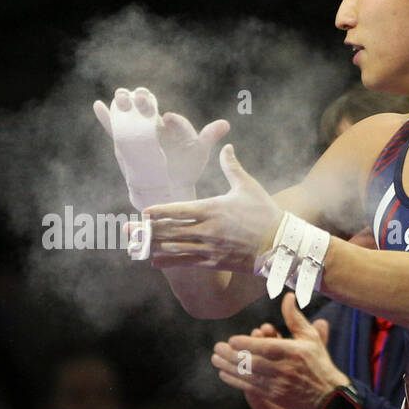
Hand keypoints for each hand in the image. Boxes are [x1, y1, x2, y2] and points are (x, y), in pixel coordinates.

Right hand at [93, 87, 228, 209]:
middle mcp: (155, 123)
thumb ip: (209, 137)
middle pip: (147, 106)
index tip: (168, 120)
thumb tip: (225, 124)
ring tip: (122, 96)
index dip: (171, 120)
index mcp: (173, 124)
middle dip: (144, 100)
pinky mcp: (124, 141)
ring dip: (125, 102)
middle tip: (143, 97)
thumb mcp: (199, 152)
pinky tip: (99, 105)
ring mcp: (138, 131)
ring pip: (129, 112)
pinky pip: (115, 127)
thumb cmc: (186, 167)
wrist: (166, 185)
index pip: (173, 120)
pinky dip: (106, 116)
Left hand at [142, 143, 282, 271]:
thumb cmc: (265, 213)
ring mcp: (210, 247)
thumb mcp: (248, 187)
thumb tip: (226, 146)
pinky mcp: (214, 262)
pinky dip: (169, 261)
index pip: (179, 209)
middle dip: (147, 230)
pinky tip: (154, 260)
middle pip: (170, 229)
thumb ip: (232, 167)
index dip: (159, 211)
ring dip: (153, 246)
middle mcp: (207, 229)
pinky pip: (186, 262)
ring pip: (174, 247)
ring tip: (136, 244)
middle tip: (128, 229)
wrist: (280, 244)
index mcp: (212, 208)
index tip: (144, 212)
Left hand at [212, 293, 350, 408]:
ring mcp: (279, 384)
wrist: (327, 393)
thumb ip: (295, 317)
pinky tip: (223, 373)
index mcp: (293, 352)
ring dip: (230, 367)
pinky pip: (251, 387)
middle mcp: (285, 368)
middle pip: (254, 362)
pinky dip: (236, 381)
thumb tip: (288, 296)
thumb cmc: (317, 361)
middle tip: (217, 348)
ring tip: (215, 359)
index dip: (248, 344)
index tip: (231, 340)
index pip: (267, 348)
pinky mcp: (274, 395)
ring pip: (249, 375)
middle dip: (232, 355)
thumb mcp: (310, 336)